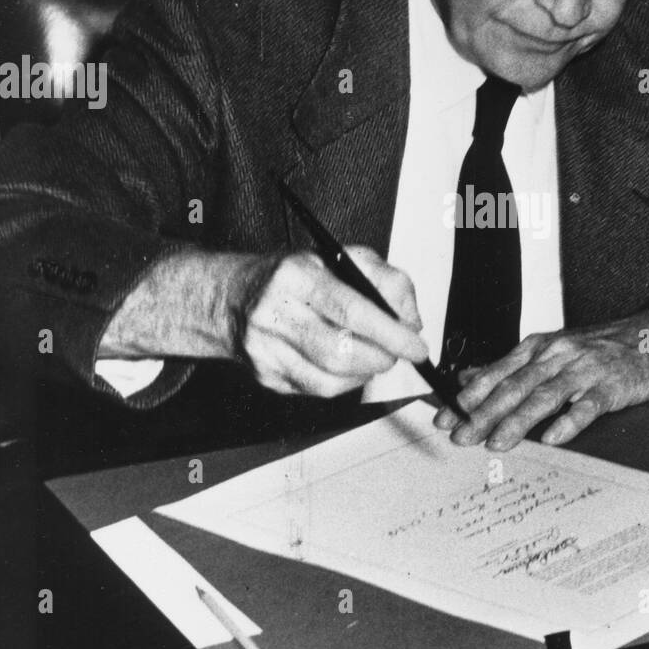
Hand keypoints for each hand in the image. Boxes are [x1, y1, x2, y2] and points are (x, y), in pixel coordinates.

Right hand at [231, 247, 427, 396]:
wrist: (233, 299)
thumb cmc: (292, 277)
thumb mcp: (340, 258)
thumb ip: (385, 280)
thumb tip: (410, 320)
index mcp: (296, 276)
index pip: (352, 310)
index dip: (390, 333)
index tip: (415, 345)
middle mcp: (276, 313)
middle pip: (341, 352)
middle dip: (381, 357)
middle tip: (397, 351)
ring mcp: (267, 350)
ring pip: (331, 379)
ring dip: (366, 373)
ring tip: (374, 356)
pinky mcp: (266, 376)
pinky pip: (319, 391)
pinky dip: (346, 383)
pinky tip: (349, 366)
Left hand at [433, 306, 648, 450]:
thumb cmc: (601, 347)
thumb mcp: (551, 349)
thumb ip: (510, 366)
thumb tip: (467, 379)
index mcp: (539, 347)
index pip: (496, 372)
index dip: (468, 396)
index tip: (444, 416)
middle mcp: (558, 355)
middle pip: (514, 386)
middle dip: (484, 413)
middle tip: (461, 435)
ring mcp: (585, 369)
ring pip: (544, 395)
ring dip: (518, 420)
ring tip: (497, 442)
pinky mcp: (612, 385)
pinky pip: (588, 405)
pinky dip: (569, 421)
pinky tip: (553, 438)